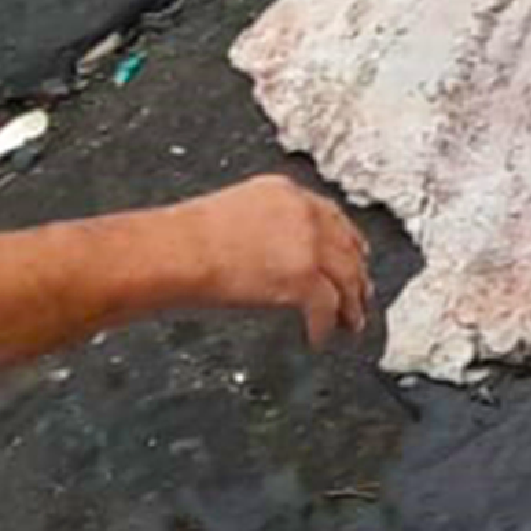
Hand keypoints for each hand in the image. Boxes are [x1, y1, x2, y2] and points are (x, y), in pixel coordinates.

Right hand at [171, 173, 372, 345]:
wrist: (169, 252)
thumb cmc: (180, 240)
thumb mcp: (230, 216)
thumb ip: (262, 227)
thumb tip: (274, 257)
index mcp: (284, 192)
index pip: (331, 216)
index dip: (348, 240)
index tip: (356, 254)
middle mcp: (303, 213)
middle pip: (346, 248)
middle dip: (357, 275)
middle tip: (361, 296)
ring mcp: (307, 245)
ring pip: (346, 278)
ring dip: (350, 306)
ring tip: (350, 324)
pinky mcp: (303, 278)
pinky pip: (326, 308)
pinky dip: (323, 327)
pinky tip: (317, 339)